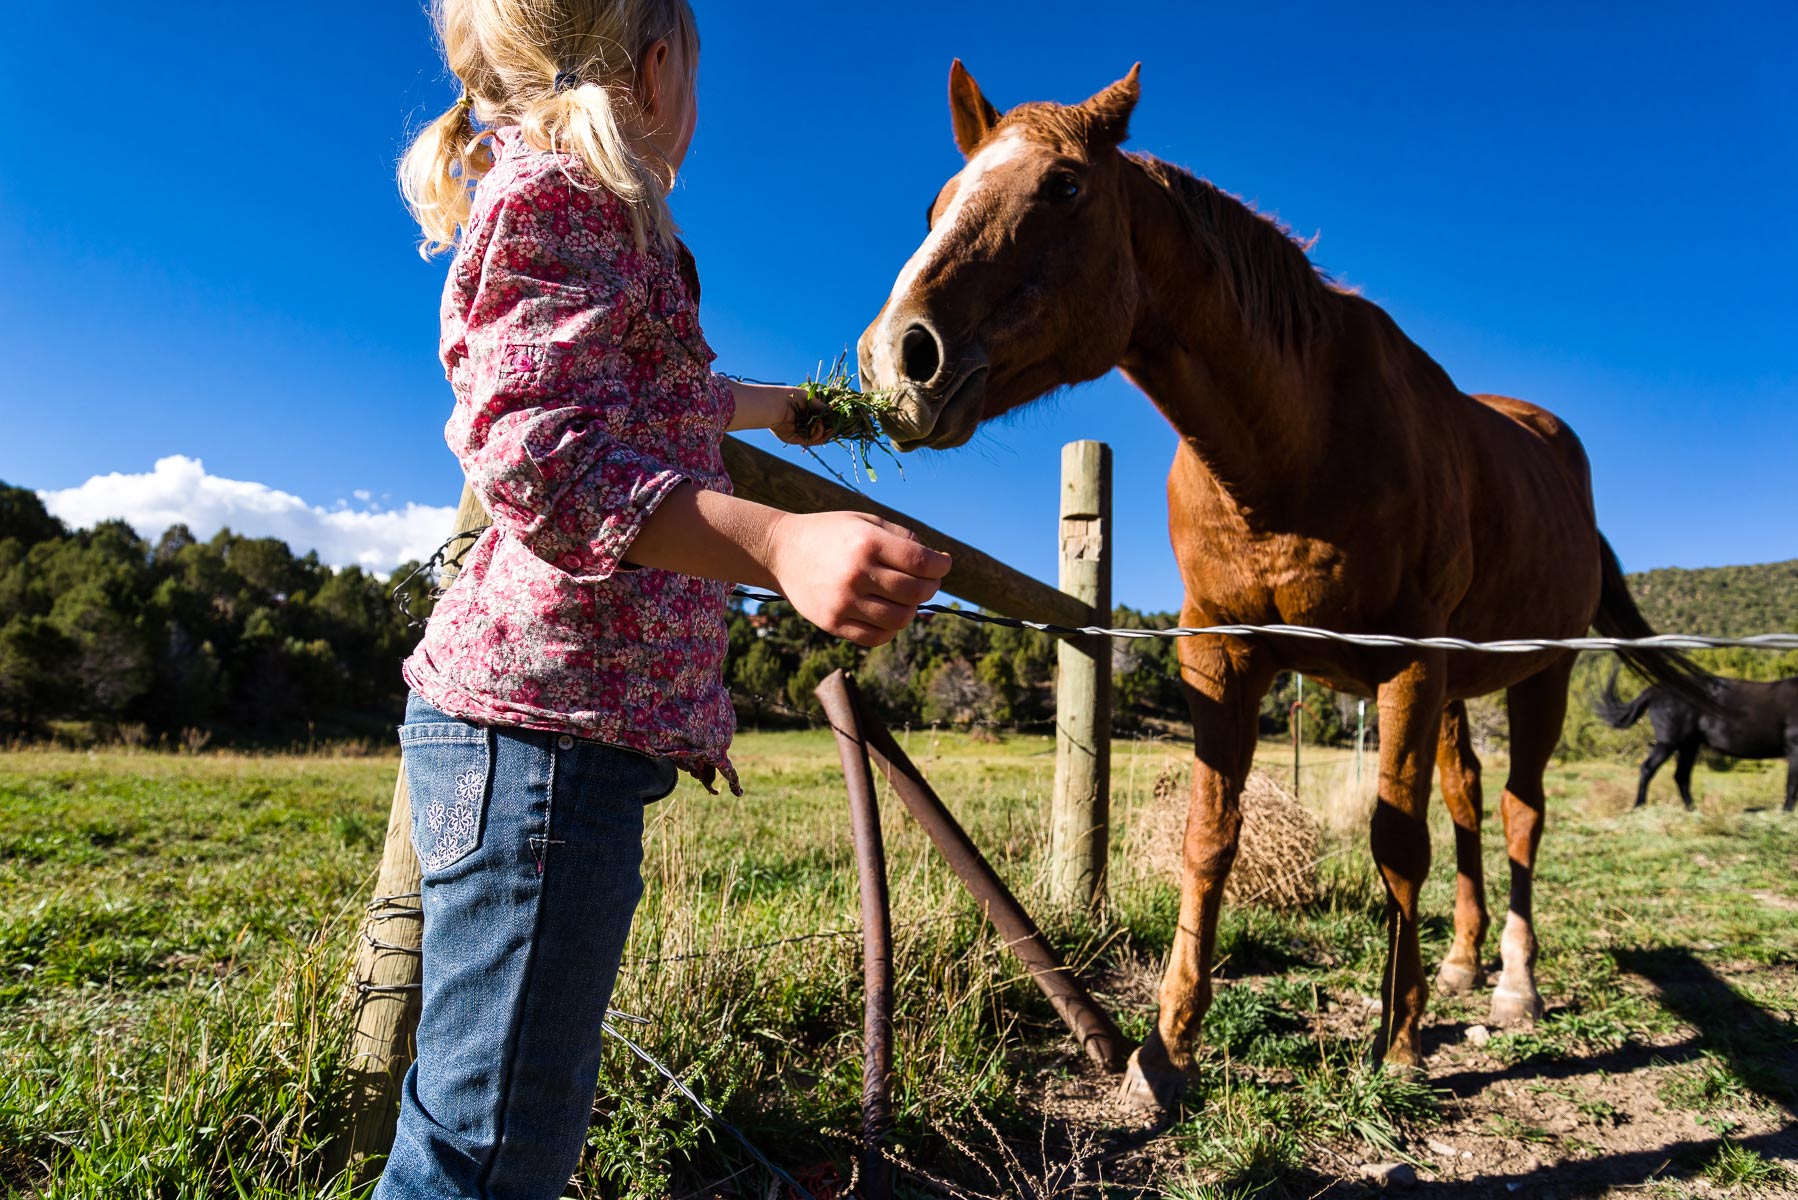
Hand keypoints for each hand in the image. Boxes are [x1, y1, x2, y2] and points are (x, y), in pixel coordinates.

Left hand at [724, 379, 829, 444]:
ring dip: (825, 432)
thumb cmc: (790, 397)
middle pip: (821, 430)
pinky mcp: (795, 439)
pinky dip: (818, 435)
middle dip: (830, 429)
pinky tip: (822, 428)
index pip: (821, 419)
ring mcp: (799, 432)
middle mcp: (802, 424)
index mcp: (804, 413)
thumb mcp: (809, 399)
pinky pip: (810, 441)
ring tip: (829, 427)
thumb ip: (821, 406)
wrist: (775, 404)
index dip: (830, 420)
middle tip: (837, 426)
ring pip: (817, 437)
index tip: (838, 419)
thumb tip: (833, 410)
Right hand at [764, 512, 951, 646]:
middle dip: (931, 587)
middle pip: (916, 593)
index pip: (921, 563)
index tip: (943, 564)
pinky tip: (889, 614)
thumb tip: (936, 562)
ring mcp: (844, 602)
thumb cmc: (830, 534)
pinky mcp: (833, 623)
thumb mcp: (865, 521)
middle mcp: (857, 573)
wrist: (781, 551)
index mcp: (868, 543)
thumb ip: (902, 537)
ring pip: (900, 619)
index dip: (941, 566)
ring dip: (912, 609)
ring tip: (906, 598)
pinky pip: (877, 638)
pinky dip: (891, 629)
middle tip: (928, 582)